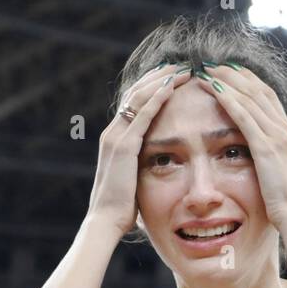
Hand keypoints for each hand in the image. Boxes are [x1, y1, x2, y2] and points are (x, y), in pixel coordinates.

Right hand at [87, 64, 191, 236]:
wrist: (105, 221)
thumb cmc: (121, 209)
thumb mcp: (131, 181)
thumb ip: (139, 167)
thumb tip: (154, 168)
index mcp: (114, 139)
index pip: (133, 103)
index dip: (152, 87)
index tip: (171, 77)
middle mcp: (112, 132)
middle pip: (136, 93)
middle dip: (159, 77)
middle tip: (180, 66)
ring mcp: (116, 137)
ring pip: (140, 97)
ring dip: (162, 81)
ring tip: (181, 70)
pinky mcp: (124, 146)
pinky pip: (143, 114)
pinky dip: (158, 98)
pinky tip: (172, 86)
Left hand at [192, 64, 286, 228]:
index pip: (270, 101)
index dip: (251, 85)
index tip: (235, 75)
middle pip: (260, 91)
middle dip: (238, 75)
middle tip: (217, 64)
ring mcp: (277, 137)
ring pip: (250, 98)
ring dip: (228, 81)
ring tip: (208, 69)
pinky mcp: (266, 148)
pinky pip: (243, 116)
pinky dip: (227, 99)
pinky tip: (212, 88)